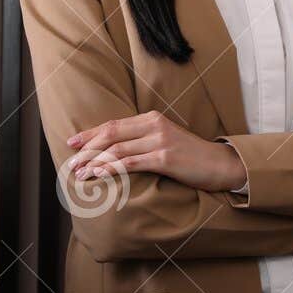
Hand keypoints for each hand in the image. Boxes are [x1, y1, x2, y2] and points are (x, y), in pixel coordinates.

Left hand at [65, 111, 246, 191]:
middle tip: (71, 162)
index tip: (72, 142)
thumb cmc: (191, 157)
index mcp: (152, 119)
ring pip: (118, 149)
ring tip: (80, 172)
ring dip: (95, 161)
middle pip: (111, 134)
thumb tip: (114, 151)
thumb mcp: (165, 141)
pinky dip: (112, 167)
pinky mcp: (165, 157)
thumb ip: (143, 141)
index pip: (113, 124)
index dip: (90, 133)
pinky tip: (99, 173)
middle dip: (88, 148)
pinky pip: (131, 162)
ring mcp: (160, 140)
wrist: (220, 165)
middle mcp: (154, 125)